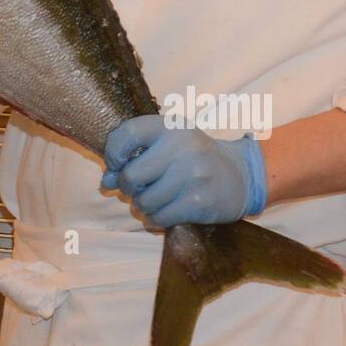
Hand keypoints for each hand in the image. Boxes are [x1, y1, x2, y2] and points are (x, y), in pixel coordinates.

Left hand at [101, 116, 266, 226]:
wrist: (239, 175)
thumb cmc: (193, 158)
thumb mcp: (166, 146)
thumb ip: (134, 157)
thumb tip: (106, 182)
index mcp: (169, 126)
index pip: (127, 133)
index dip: (113, 153)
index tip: (117, 164)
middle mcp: (181, 147)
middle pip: (132, 175)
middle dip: (127, 187)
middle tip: (136, 188)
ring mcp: (193, 174)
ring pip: (145, 200)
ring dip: (142, 206)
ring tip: (152, 201)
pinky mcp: (199, 201)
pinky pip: (160, 217)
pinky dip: (154, 219)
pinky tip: (161, 213)